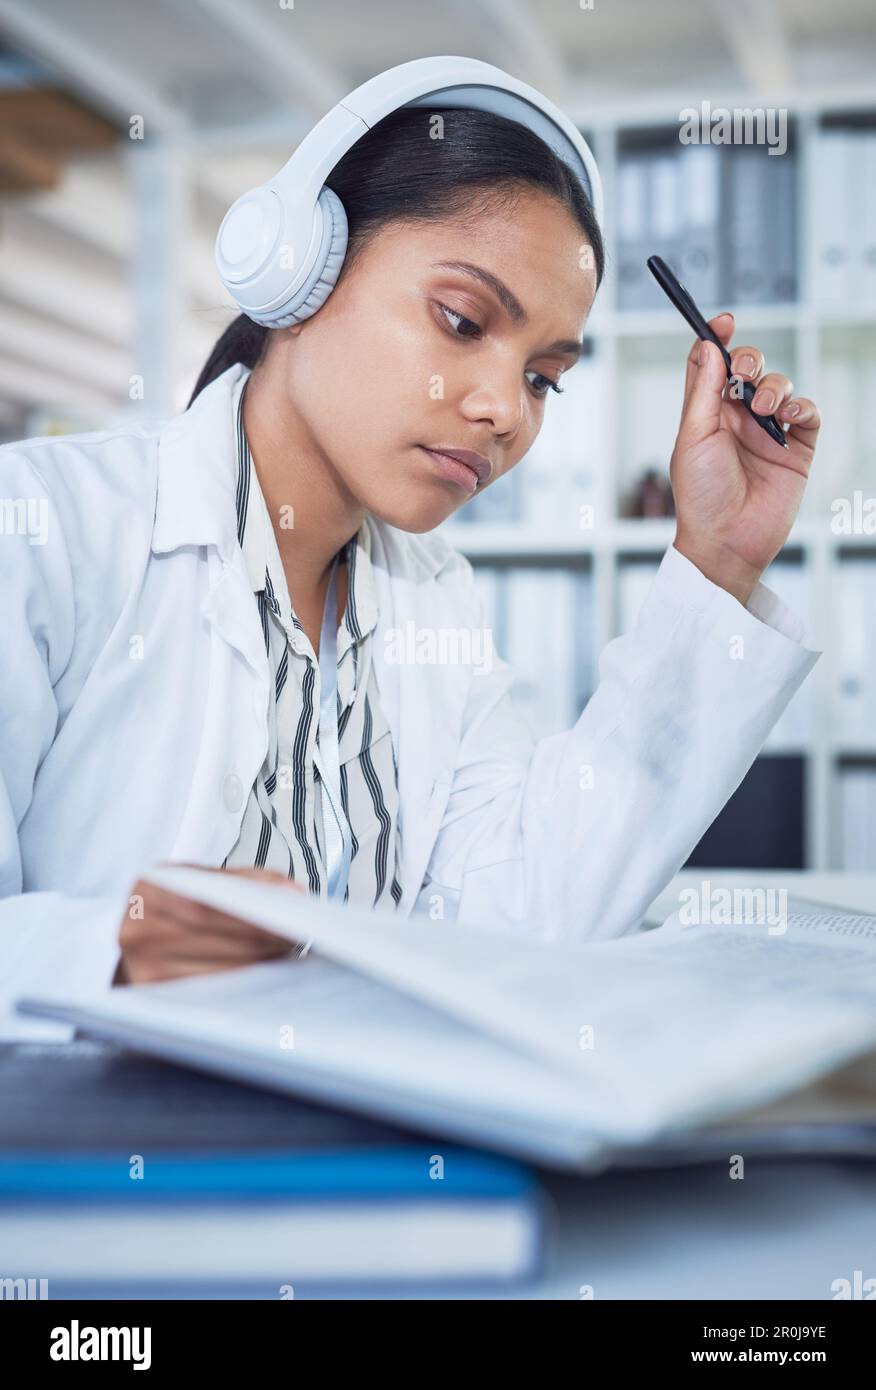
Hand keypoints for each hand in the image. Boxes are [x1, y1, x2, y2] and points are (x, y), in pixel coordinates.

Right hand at [114, 864, 305, 984]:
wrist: (125, 938)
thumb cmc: (168, 906)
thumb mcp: (195, 879)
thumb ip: (243, 881)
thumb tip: (293, 892)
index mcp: (147, 890)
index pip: (206, 907)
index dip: (250, 914)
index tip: (290, 914)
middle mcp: (137, 930)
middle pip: (215, 940)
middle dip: (265, 939)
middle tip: (301, 935)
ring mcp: (141, 968)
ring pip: (218, 970)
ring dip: (260, 962)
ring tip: (287, 950)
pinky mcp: (155, 997)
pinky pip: (211, 992)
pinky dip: (243, 982)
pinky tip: (265, 971)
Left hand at [670, 313, 820, 605]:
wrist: (727, 540)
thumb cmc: (701, 494)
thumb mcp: (693, 436)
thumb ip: (704, 390)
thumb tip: (708, 346)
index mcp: (708, 414)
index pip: (714, 367)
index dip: (718, 340)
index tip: (724, 322)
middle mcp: (738, 419)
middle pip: (749, 368)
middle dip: (750, 358)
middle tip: (745, 368)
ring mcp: (769, 432)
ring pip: (779, 385)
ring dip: (773, 386)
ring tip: (762, 409)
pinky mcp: (796, 448)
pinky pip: (806, 412)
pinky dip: (800, 406)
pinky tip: (786, 416)